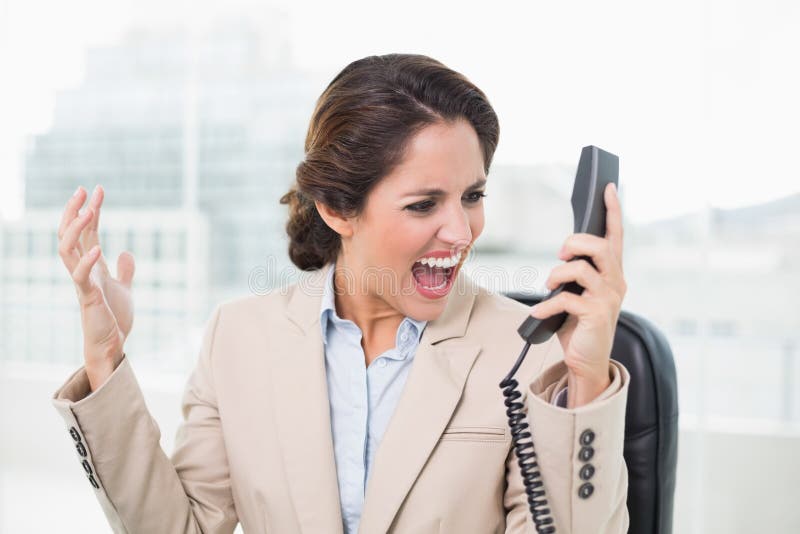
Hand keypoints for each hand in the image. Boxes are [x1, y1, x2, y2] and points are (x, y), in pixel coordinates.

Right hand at [57, 185, 135, 389]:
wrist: (112, 345)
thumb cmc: (114, 318)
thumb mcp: (125, 288)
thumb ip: (124, 270)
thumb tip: (126, 252)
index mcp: (92, 265)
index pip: (86, 231)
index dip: (90, 210)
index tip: (97, 190)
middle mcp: (82, 270)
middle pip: (70, 233)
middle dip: (75, 210)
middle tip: (85, 189)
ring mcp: (82, 283)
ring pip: (67, 249)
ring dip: (77, 229)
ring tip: (90, 210)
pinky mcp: (87, 298)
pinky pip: (80, 276)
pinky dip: (87, 261)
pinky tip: (98, 248)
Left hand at [529, 183, 626, 405]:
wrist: (587, 361)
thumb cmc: (579, 324)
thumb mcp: (579, 293)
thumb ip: (577, 273)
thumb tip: (564, 255)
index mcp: (612, 273)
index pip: (615, 236)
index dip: (613, 211)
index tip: (608, 188)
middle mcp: (616, 282)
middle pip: (600, 247)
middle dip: (576, 243)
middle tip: (560, 255)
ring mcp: (608, 299)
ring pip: (582, 269)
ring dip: (558, 273)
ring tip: (549, 286)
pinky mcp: (595, 316)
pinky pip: (567, 300)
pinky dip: (548, 305)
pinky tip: (539, 313)